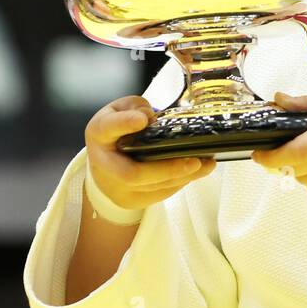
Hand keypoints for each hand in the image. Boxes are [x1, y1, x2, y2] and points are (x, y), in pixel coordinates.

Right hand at [84, 96, 216, 209]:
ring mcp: (115, 186)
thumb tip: (151, 117)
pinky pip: (159, 194)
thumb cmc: (116, 131)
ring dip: (182, 176)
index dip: (124, 124)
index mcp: (99, 133)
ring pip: (151, 187)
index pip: (108, 128)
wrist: (103, 165)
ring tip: (207, 165)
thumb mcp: (122, 109)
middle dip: (166, 170)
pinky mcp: (130, 200)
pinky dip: (180, 183)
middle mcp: (103, 162)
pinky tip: (196, 172)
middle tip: (194, 161)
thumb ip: (136, 107)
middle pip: (132, 174)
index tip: (142, 120)